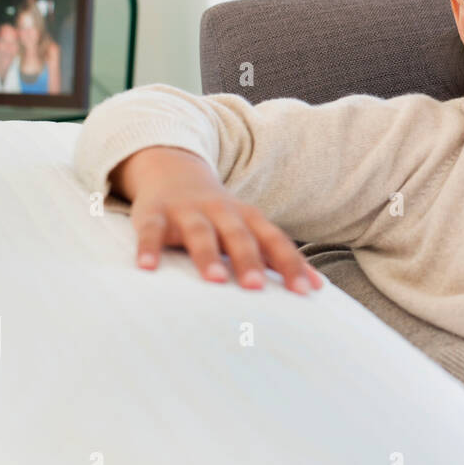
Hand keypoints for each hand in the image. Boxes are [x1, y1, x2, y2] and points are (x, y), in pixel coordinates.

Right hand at [110, 145, 324, 294]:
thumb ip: (277, 257)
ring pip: (200, 232)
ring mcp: (188, 212)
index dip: (291, 265)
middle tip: (257, 287)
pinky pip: (152, 231)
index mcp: (249, 219)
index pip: (275, 241)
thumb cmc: (222, 216)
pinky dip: (149, 248)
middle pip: (239, 236)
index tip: (305, 292)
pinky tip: (147, 268)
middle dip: (249, 260)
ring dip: (207, 255)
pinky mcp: (155, 214)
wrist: (176, 172)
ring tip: (214, 280)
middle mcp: (221, 212)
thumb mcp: (250, 230)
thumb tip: (317, 287)